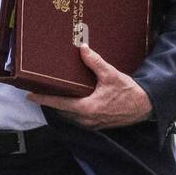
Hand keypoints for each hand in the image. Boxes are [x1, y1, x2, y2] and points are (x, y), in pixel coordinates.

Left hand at [26, 42, 152, 128]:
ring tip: (54, 95)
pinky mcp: (97, 125)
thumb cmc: (129, 92)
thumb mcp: (111, 75)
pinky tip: (72, 101)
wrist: (145, 107)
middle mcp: (86, 120)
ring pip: (70, 116)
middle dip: (51, 102)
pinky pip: (79, 119)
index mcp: (86, 108)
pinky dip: (72, 110)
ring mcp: (91, 124)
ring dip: (62, 107)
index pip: (59, 104)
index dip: (44, 99)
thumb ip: (95, 62)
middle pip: (62, 111)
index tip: (30, 96)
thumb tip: (83, 49)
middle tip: (41, 92)